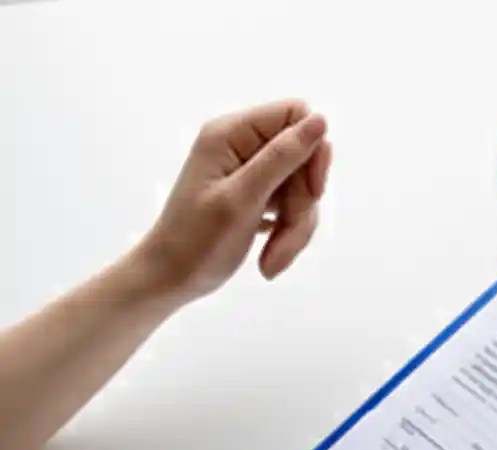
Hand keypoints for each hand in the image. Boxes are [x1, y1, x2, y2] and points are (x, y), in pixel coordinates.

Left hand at [135, 99, 333, 302]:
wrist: (170, 280)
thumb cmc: (196, 241)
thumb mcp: (242, 198)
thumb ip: (282, 157)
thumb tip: (321, 120)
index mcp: (231, 133)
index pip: (295, 115)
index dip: (312, 150)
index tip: (311, 191)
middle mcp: (241, 144)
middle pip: (304, 158)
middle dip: (303, 202)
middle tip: (286, 236)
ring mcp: (249, 171)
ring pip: (302, 187)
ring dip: (297, 226)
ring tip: (274, 259)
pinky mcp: (256, 194)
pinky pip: (293, 204)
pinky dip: (290, 231)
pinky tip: (272, 255)